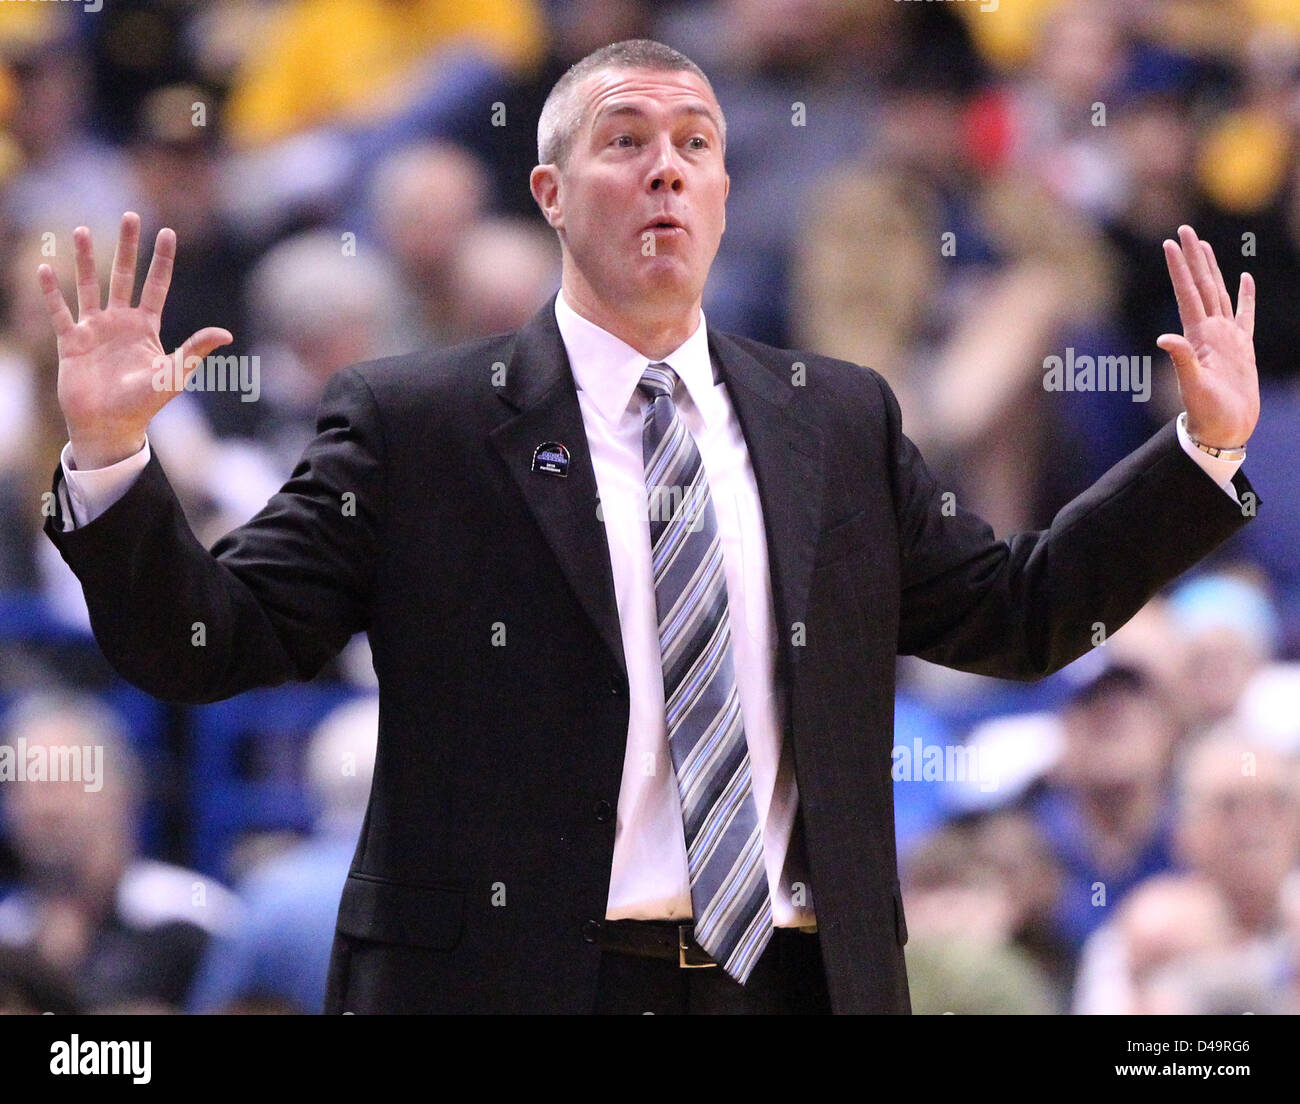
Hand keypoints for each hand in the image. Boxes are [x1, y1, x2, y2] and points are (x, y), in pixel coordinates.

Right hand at [37, 211, 232, 468]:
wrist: (109, 426)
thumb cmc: (144, 403)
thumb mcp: (173, 373)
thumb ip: (195, 349)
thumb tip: (227, 333)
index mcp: (146, 327)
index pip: (156, 285)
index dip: (162, 260)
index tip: (168, 232)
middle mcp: (120, 322)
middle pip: (125, 276)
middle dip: (128, 247)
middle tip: (131, 215)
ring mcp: (94, 329)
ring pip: (90, 285)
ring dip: (86, 259)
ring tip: (82, 230)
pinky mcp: (71, 341)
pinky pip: (59, 311)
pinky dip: (52, 291)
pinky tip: (47, 268)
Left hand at [1156, 224, 1257, 448]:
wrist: (1223, 429)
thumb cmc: (1207, 411)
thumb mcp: (1193, 384)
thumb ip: (1182, 360)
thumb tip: (1163, 339)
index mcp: (1196, 335)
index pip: (1187, 292)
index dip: (1179, 267)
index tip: (1170, 242)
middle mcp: (1208, 331)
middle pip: (1200, 284)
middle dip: (1192, 257)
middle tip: (1184, 229)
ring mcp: (1225, 337)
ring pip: (1219, 292)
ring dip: (1211, 268)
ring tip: (1203, 245)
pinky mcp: (1242, 346)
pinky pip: (1245, 314)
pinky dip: (1245, 295)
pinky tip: (1244, 278)